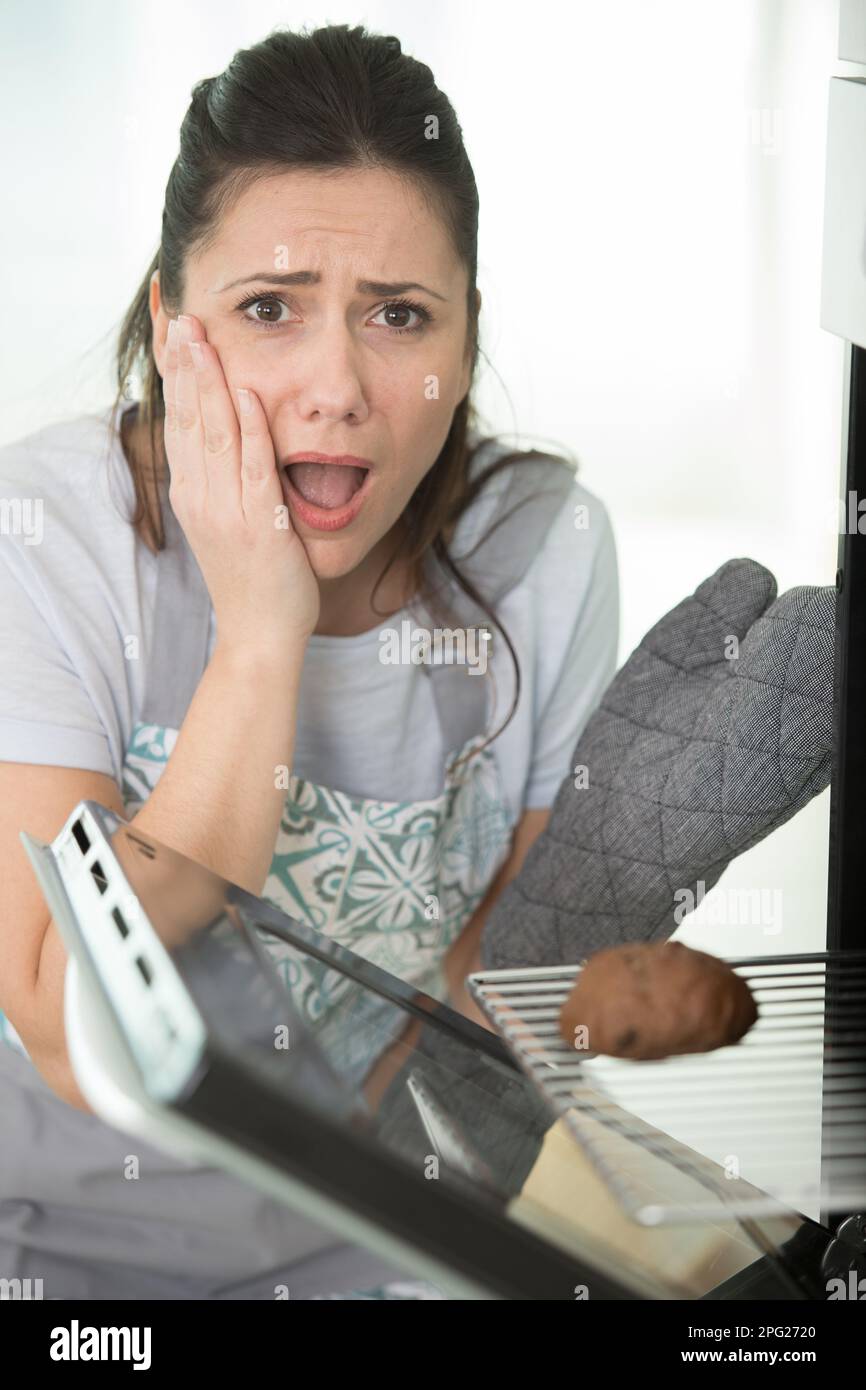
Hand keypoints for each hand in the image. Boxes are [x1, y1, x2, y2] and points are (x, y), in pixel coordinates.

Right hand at [162, 314, 319, 652]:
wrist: (259, 636)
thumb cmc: (253, 579)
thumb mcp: (228, 521)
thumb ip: (226, 478)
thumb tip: (234, 433)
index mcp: (191, 492)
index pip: (176, 417)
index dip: (171, 370)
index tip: (168, 324)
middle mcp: (200, 496)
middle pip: (186, 416)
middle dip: (181, 360)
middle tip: (177, 310)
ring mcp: (226, 510)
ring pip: (213, 433)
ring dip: (206, 381)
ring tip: (199, 333)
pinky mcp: (259, 525)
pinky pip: (254, 467)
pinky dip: (251, 428)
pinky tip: (246, 392)